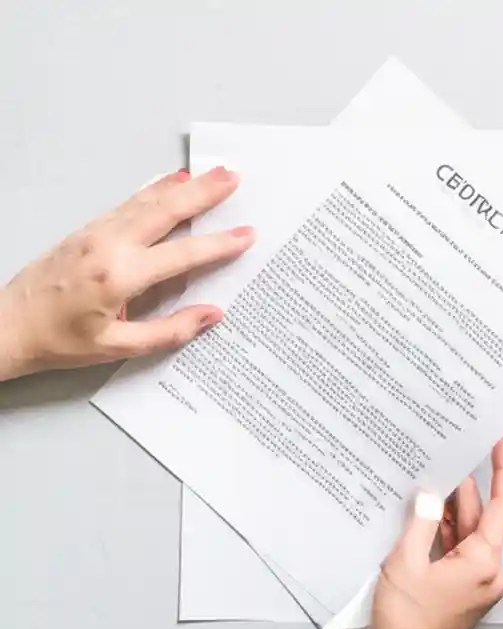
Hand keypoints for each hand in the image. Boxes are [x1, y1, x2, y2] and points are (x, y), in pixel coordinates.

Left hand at [0, 167, 252, 380]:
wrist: (6, 325)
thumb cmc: (57, 340)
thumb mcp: (117, 346)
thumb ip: (169, 331)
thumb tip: (210, 315)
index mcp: (120, 277)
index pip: (183, 254)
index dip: (219, 245)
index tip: (246, 235)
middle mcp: (108, 246)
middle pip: (166, 211)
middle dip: (203, 193)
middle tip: (233, 178)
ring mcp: (95, 234)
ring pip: (146, 201)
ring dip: (181, 186)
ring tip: (209, 174)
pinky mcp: (86, 231)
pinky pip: (127, 204)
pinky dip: (152, 190)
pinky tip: (167, 182)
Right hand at [348, 438, 502, 628]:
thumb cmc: (403, 621)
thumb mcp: (405, 561)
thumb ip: (421, 521)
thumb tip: (429, 494)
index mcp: (483, 564)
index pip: (501, 506)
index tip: (501, 443)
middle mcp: (488, 573)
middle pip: (481, 518)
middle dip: (466, 489)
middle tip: (454, 455)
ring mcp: (477, 582)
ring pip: (468, 534)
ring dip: (451, 510)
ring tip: (434, 480)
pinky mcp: (463, 588)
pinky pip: (459, 550)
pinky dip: (445, 532)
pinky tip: (428, 513)